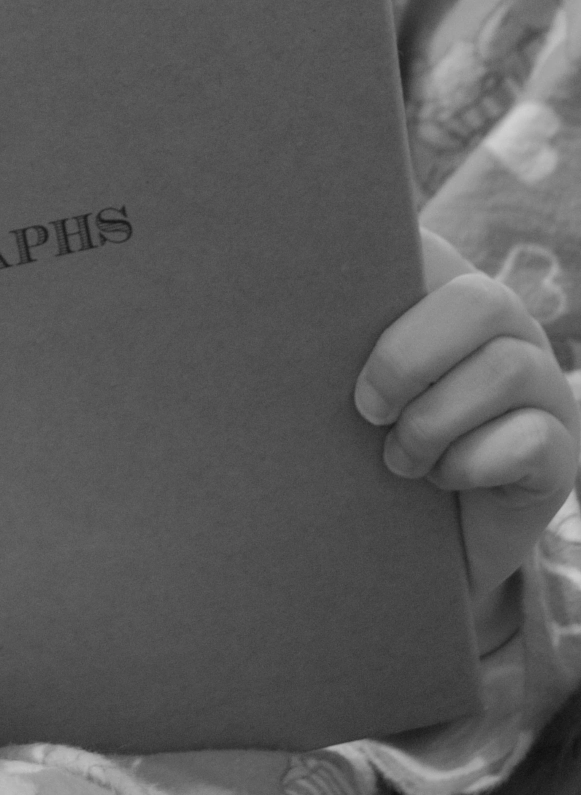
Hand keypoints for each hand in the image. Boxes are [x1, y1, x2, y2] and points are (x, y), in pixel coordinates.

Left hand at [355, 230, 580, 651]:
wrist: (410, 547)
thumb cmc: (360, 446)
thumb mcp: (336, 383)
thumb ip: (318, 334)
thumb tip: (245, 295)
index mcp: (445, 291)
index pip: (429, 247)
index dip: (384, 260)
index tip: (331, 299)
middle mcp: (505, 327)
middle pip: (478, 301)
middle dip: (407, 358)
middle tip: (364, 409)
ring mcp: (543, 387)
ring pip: (504, 370)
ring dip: (433, 422)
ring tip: (396, 458)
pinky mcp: (560, 454)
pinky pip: (529, 442)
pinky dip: (469, 464)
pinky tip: (442, 481)